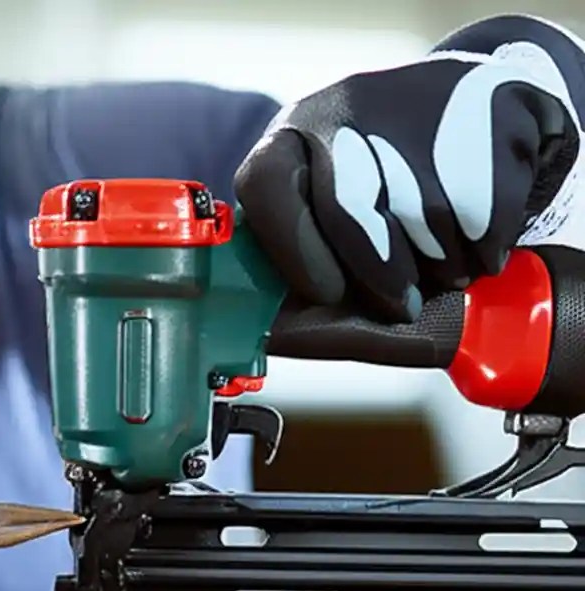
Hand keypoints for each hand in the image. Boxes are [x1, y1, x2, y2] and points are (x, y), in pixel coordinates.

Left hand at [234, 14, 583, 322]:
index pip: (266, 184)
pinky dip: (485, 245)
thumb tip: (275, 329)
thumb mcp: (332, 222)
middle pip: (350, 206)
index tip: (329, 294)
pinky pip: (486, 203)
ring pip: (426, 211)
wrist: (480, 115)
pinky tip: (478, 246)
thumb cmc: (387, 200)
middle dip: (379, 272)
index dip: (295, 249)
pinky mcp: (486, 101)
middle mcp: (343, 107)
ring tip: (444, 271)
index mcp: (291, 136)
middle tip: (401, 305)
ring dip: (440, 264)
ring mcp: (415, 99)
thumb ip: (304, 269)